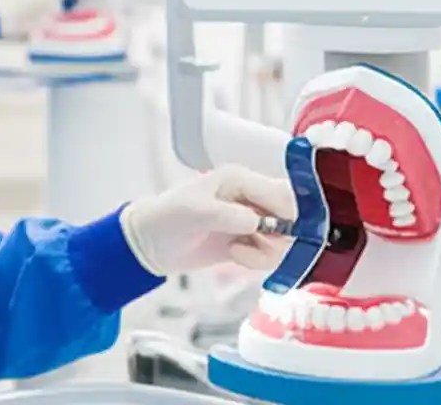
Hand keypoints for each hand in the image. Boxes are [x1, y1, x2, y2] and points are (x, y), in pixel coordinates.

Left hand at [120, 165, 294, 276]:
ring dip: (266, 251)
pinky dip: (257, 260)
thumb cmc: (168, 217)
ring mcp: (250, 223)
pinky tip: (236, 256)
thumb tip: (257, 224)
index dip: (288, 211)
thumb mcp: (195, 211)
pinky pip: (268, 255)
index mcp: (240, 180)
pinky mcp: (246, 244)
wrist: (151, 245)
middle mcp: (250, 199)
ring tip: (238, 252)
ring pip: (282, 239)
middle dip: (282, 234)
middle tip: (263, 243)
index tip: (284, 231)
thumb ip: (228, 215)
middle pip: (289, 215)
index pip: (280, 192)